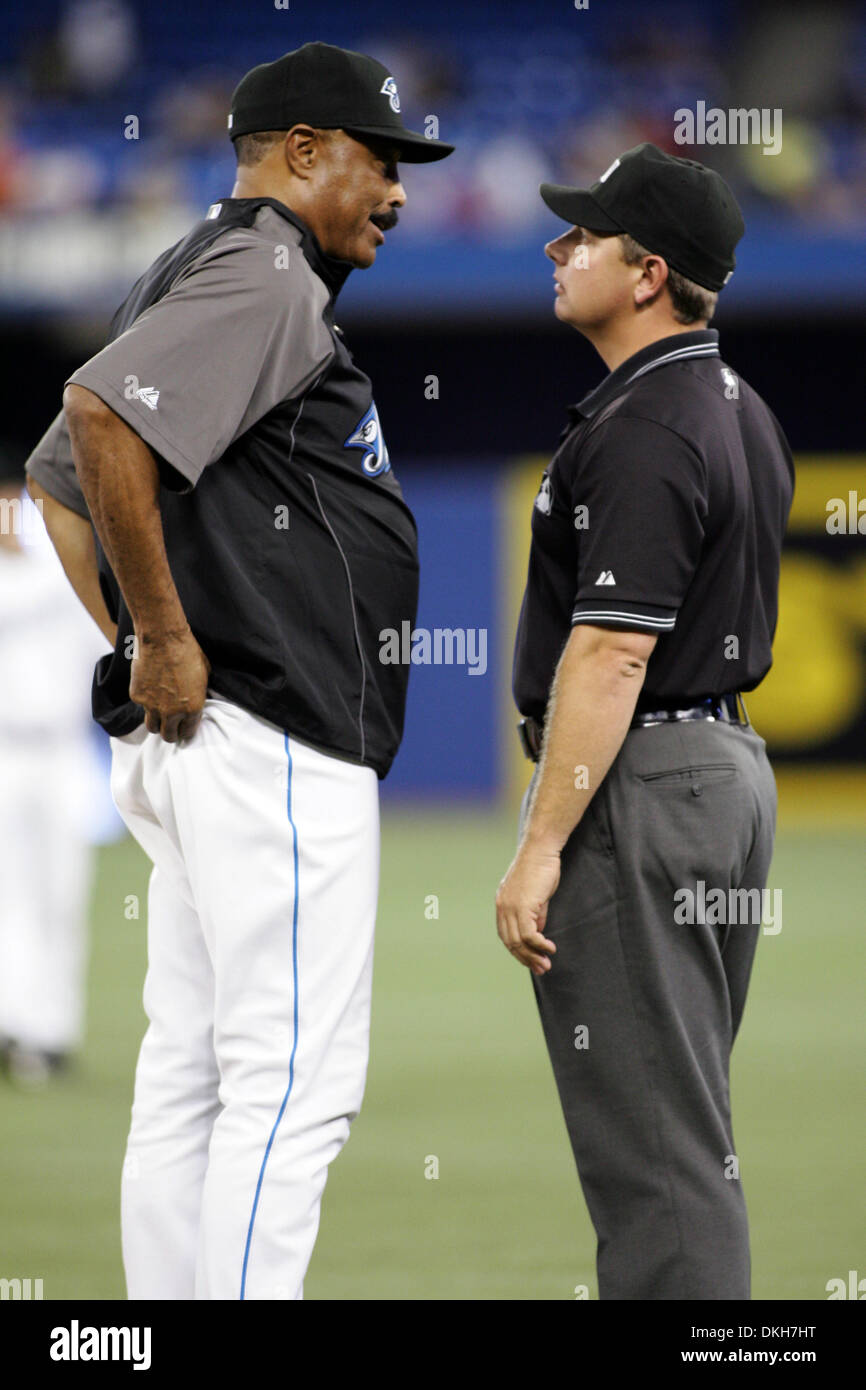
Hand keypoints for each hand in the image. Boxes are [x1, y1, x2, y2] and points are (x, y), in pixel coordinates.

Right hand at [130, 626, 210, 742]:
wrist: (162, 637)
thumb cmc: (187, 651)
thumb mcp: (204, 675)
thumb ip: (199, 694)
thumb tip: (197, 700)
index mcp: (192, 708)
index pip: (188, 732)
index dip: (187, 731)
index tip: (185, 727)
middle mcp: (172, 712)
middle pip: (169, 736)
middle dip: (171, 733)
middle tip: (172, 726)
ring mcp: (152, 706)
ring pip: (152, 727)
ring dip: (157, 724)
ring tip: (160, 714)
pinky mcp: (137, 696)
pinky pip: (142, 706)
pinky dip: (146, 702)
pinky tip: (150, 688)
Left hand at [495, 842, 560, 974]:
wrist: (541, 849)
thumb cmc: (541, 868)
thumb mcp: (536, 895)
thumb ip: (534, 914)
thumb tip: (538, 933)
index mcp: (502, 904)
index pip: (506, 935)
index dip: (518, 951)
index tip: (532, 961)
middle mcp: (502, 907)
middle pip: (511, 942)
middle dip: (526, 958)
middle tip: (542, 969)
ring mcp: (510, 907)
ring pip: (519, 941)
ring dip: (533, 955)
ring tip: (547, 964)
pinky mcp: (522, 907)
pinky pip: (529, 934)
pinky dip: (539, 945)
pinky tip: (550, 949)